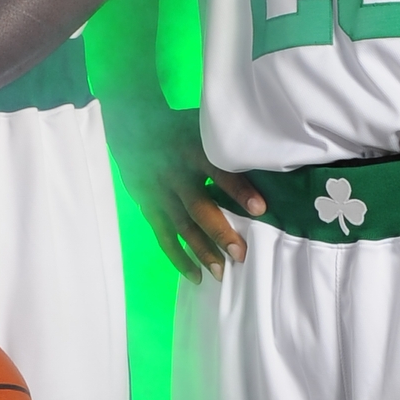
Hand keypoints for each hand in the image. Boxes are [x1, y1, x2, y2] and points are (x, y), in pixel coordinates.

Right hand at [105, 101, 264, 280]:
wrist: (133, 126)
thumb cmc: (179, 128)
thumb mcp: (201, 125)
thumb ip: (226, 140)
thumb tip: (267, 151)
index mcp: (193, 151)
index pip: (219, 172)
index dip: (239, 190)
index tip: (261, 208)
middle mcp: (176, 175)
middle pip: (199, 208)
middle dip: (220, 232)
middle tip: (240, 253)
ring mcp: (160, 194)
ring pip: (182, 227)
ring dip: (201, 251)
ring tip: (222, 272)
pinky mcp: (149, 207)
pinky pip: (164, 237)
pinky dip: (178, 257)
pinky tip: (195, 275)